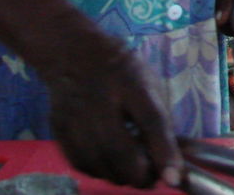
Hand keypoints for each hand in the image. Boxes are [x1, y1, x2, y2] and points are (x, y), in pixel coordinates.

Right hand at [44, 36, 182, 188]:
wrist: (73, 53)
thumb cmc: (121, 70)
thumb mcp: (150, 82)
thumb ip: (161, 118)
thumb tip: (171, 156)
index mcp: (133, 83)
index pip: (151, 120)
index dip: (163, 151)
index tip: (173, 178)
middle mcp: (101, 100)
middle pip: (120, 150)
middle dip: (140, 175)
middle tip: (151, 179)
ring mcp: (76, 115)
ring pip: (99, 163)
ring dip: (120, 177)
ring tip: (132, 174)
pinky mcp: (59, 127)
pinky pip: (80, 162)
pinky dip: (98, 172)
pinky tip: (109, 167)